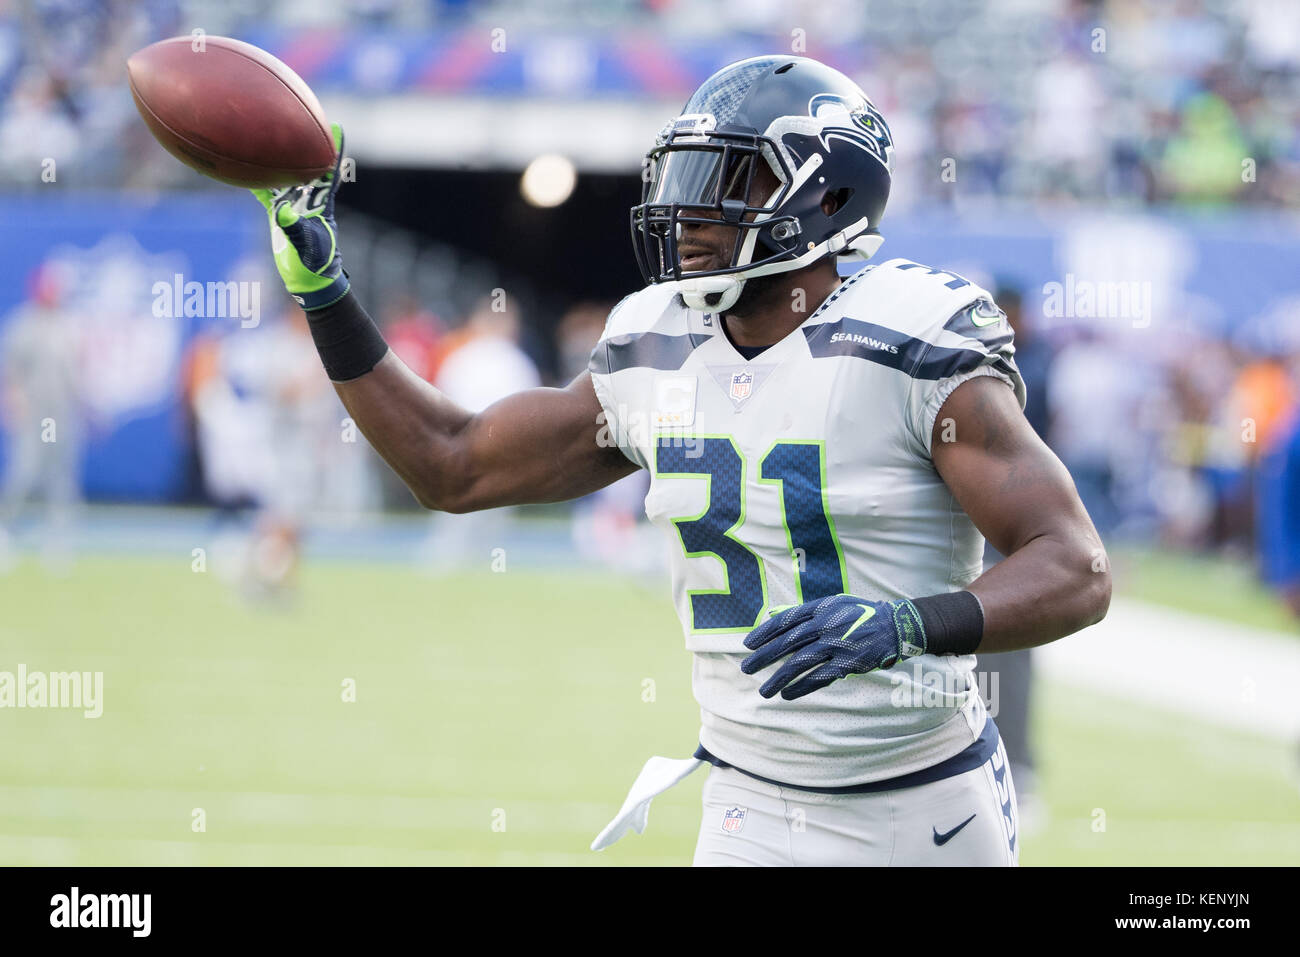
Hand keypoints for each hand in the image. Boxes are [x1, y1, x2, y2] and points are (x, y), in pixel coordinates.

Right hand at [252, 122, 349, 309]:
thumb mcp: (306, 249)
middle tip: (300, 116)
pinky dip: (257, 181)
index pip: (328, 172)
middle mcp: (308, 200)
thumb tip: (283, 212)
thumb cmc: (314, 266)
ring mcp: (294, 205)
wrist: (309, 281)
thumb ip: (294, 230)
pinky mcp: (280, 214)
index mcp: (320, 204)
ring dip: (279, 157)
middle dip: (305, 142)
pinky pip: (267, 192)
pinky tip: (245, 167)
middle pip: (306, 165)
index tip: (334, 125)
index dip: (332, 149)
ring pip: (285, 174)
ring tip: (269, 132)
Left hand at [740, 594, 927, 699]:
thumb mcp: (833, 603)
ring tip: (764, 691)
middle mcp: (825, 625)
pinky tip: (787, 695)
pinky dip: (802, 688)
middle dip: (764, 657)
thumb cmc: (859, 614)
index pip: (785, 620)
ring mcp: (836, 644)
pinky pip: (820, 678)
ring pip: (800, 663)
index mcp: (820, 609)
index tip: (747, 644)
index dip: (764, 632)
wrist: (894, 625)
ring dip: (779, 678)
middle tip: (746, 668)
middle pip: (788, 642)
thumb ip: (804, 611)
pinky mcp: (848, 663)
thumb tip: (773, 614)